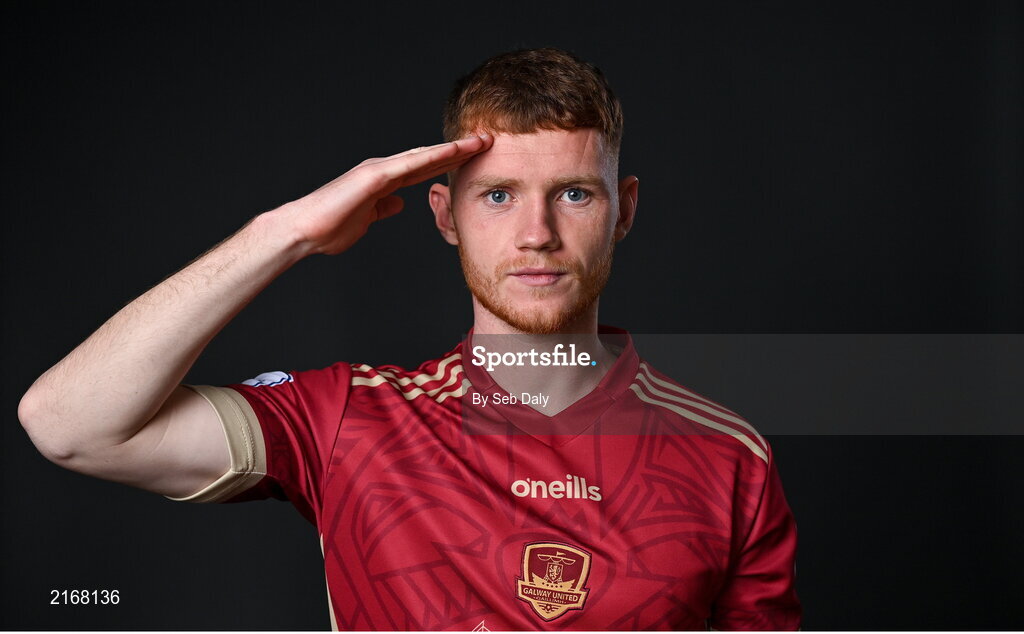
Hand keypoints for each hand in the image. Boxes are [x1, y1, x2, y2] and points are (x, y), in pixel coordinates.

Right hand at [281, 134, 492, 254]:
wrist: (304, 231)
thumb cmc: (330, 228)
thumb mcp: (367, 219)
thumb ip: (383, 209)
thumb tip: (399, 204)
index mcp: (385, 181)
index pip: (425, 169)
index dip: (450, 162)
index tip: (475, 158)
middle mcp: (384, 170)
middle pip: (429, 157)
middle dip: (459, 150)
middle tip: (488, 140)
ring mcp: (378, 170)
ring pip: (423, 156)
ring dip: (452, 148)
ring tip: (480, 141)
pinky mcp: (372, 176)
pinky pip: (408, 165)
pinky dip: (430, 158)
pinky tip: (450, 152)